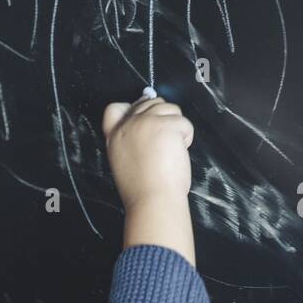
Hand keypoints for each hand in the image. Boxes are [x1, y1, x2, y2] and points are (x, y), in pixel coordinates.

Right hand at [102, 94, 193, 210]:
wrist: (153, 199)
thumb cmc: (143, 188)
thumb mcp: (124, 160)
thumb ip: (131, 139)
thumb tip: (149, 121)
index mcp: (115, 136)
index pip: (115, 108)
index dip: (133, 107)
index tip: (146, 120)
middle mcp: (128, 125)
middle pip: (149, 103)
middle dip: (163, 118)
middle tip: (164, 144)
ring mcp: (146, 122)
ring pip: (170, 109)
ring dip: (177, 127)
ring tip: (171, 151)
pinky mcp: (165, 125)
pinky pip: (184, 122)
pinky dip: (187, 137)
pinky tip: (177, 153)